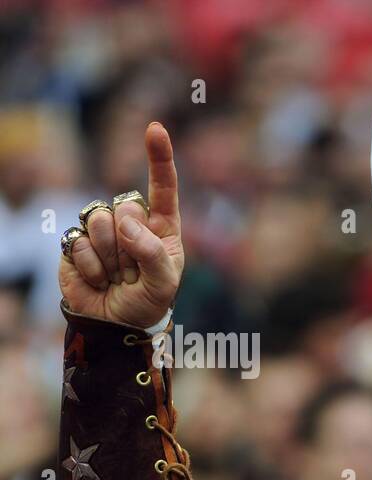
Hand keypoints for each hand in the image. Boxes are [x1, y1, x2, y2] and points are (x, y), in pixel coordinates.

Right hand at [58, 122, 183, 327]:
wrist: (115, 326)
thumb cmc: (148, 302)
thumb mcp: (164, 282)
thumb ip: (151, 252)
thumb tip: (124, 221)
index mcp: (161, 227)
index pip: (162, 188)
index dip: (158, 157)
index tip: (155, 128)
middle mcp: (131, 222)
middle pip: (125, 207)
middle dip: (129, 244)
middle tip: (133, 272)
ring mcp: (102, 229)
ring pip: (100, 222)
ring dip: (110, 257)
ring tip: (117, 276)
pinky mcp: (76, 242)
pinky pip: (78, 242)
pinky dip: (91, 268)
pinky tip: (98, 280)